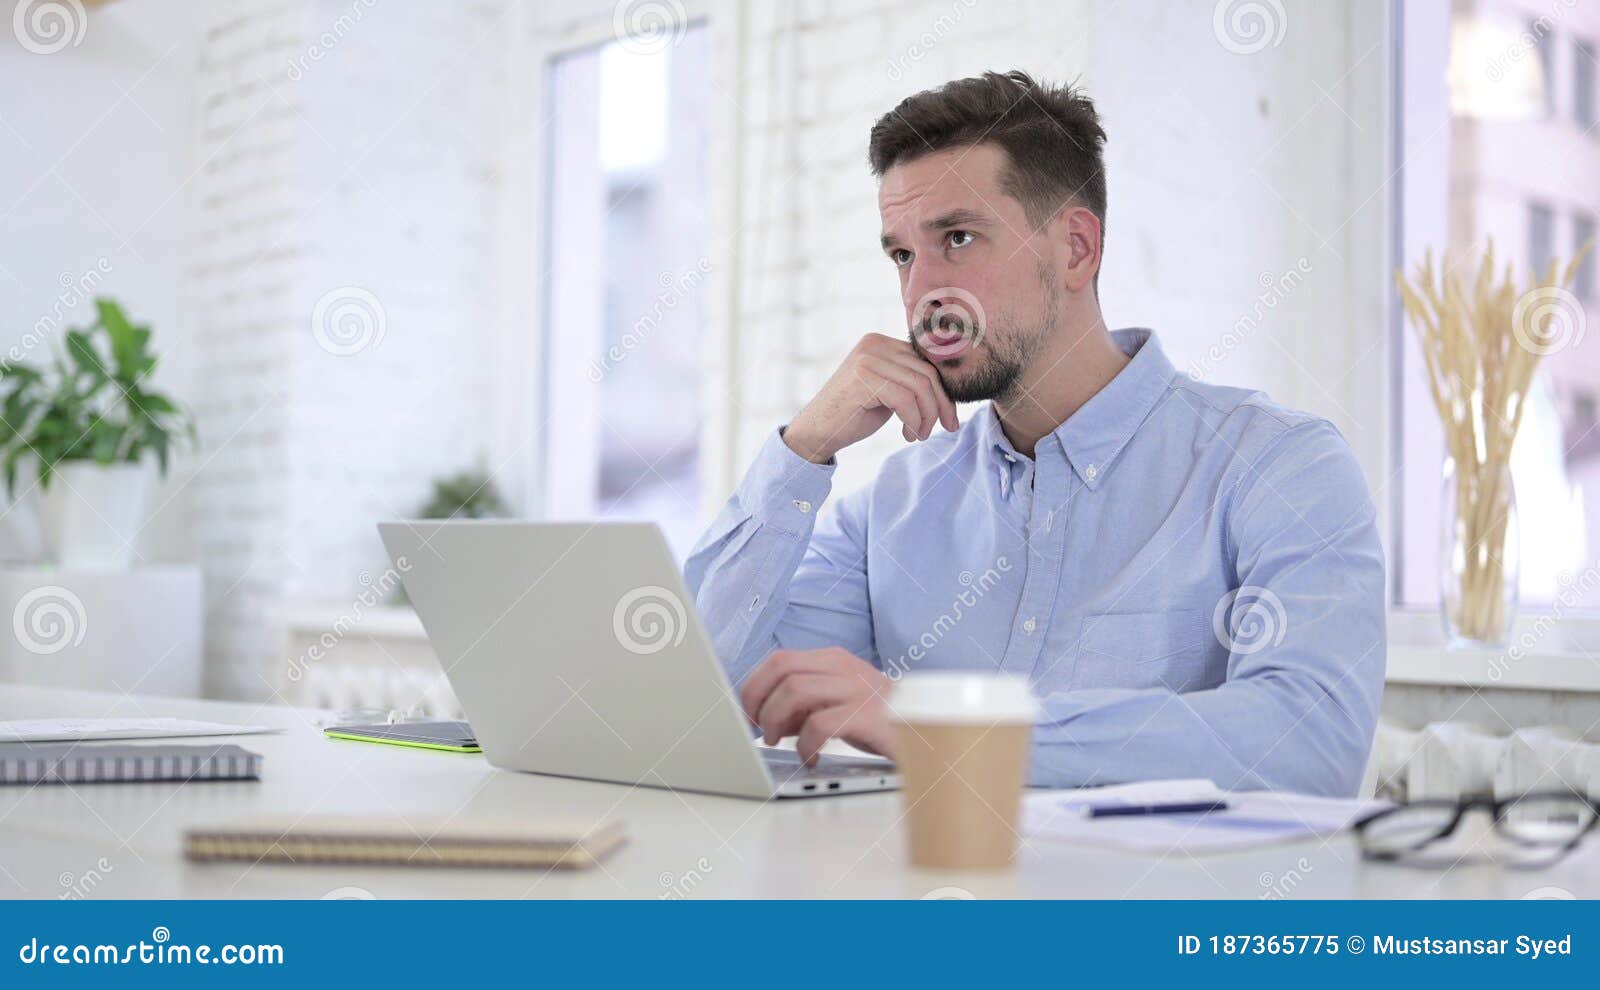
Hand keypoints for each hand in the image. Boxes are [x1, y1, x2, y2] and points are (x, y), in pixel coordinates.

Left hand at [739, 647, 896, 764]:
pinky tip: (811, 758)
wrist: (929, 734)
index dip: (754, 686)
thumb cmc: (880, 721)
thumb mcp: (837, 706)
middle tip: (760, 730)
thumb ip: (803, 709)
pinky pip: (820, 724)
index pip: (779, 659)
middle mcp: (845, 668)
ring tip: (779, 742)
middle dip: (759, 702)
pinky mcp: (869, 716)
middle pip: (782, 669)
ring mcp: (858, 689)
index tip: (748, 713)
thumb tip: (767, 719)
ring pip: (795, 691)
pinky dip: (806, 745)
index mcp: (834, 660)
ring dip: (776, 720)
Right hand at [783, 333, 958, 463]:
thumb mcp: (887, 390)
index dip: (945, 391)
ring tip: (920, 434)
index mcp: (880, 342)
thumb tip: (950, 387)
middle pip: (927, 372)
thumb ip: (909, 380)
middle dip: (941, 404)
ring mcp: (867, 359)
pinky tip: (907, 434)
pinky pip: (905, 399)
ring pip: (920, 386)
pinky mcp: (863, 379)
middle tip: (947, 428)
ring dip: (927, 416)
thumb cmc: (853, 414)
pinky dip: (913, 421)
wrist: (816, 432)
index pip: (926, 362)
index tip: (950, 418)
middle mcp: (874, 344)